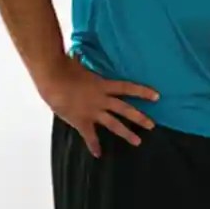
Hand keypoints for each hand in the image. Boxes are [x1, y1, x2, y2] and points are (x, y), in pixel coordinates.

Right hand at [38, 56, 159, 157]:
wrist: (52, 78)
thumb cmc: (64, 68)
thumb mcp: (79, 64)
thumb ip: (82, 63)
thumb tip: (78, 54)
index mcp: (103, 85)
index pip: (128, 87)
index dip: (143, 91)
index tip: (157, 96)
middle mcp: (101, 99)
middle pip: (125, 109)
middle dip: (140, 118)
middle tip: (152, 125)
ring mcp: (92, 111)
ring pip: (113, 124)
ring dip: (126, 134)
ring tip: (138, 141)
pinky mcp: (81, 121)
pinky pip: (90, 136)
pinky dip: (94, 145)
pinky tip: (99, 154)